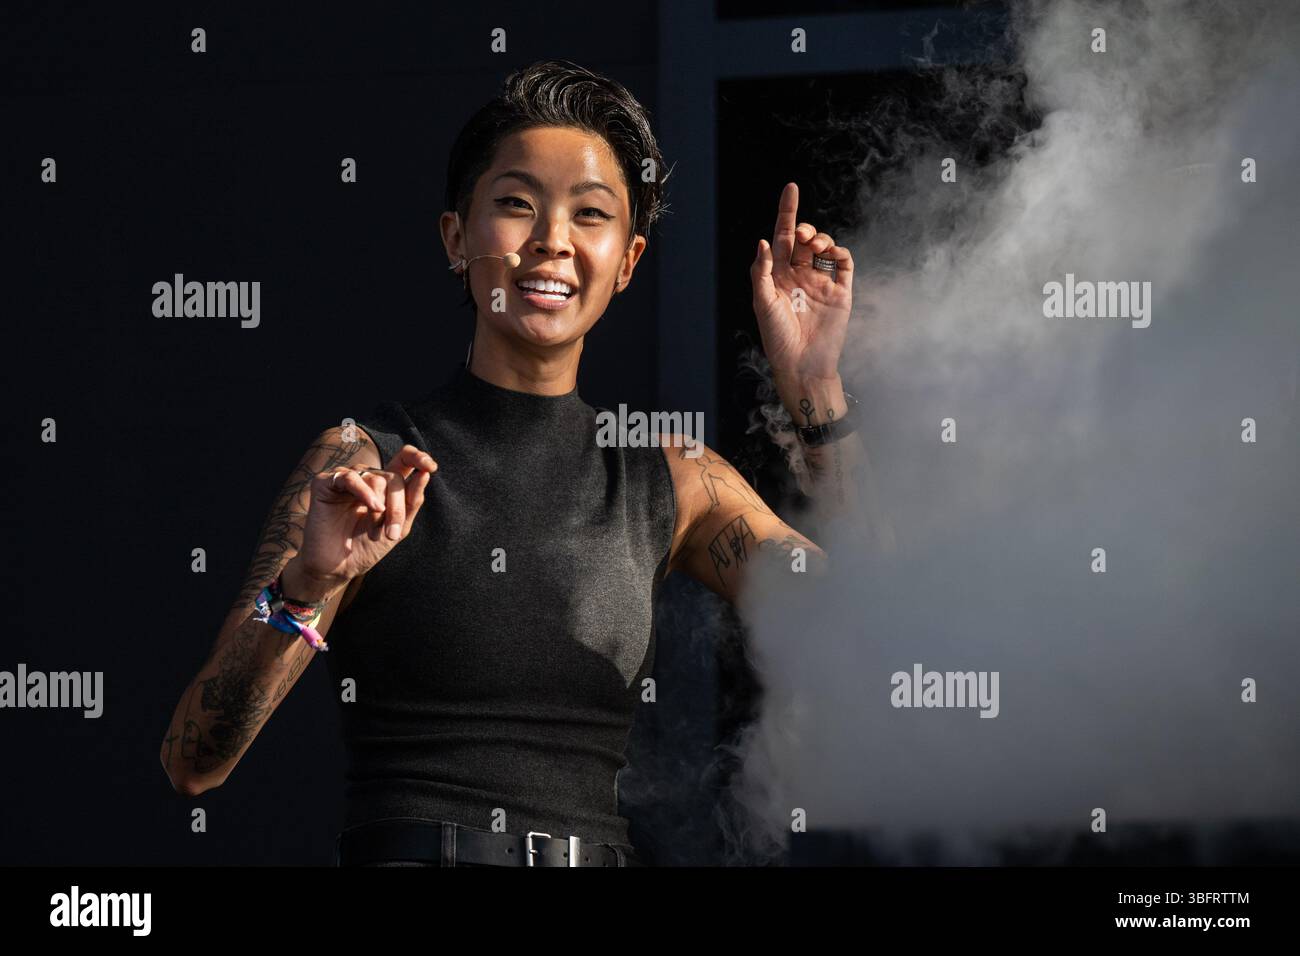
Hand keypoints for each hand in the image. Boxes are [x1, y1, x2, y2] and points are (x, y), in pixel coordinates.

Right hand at [295, 444, 436, 586]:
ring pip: (376, 479)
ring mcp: (345, 477)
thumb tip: (426, 473)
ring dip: (381, 509)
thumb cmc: (367, 547)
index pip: (404, 458)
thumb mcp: (399, 527)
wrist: (337, 568)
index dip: (418, 457)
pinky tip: (373, 507)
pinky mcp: (326, 482)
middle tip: (392, 534)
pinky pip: (351, 478)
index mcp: (385, 484)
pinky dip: (365, 493)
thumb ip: (412, 501)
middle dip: (398, 507)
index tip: (431, 468)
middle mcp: (366, 476)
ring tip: (376, 533)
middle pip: (393, 477)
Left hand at [750, 182, 852, 382]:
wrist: (802, 364)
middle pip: (803, 240)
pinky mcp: (840, 292)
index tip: (791, 188)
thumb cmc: (777, 337)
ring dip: (821, 238)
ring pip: (824, 248)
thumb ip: (761, 271)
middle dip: (805, 228)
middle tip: (804, 235)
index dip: (786, 213)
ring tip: (816, 245)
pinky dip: (839, 252)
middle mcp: (799, 275)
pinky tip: (831, 253)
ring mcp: (820, 282)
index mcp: (778, 275)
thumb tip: (764, 241)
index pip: (782, 238)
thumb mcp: (762, 303)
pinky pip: (843, 264)